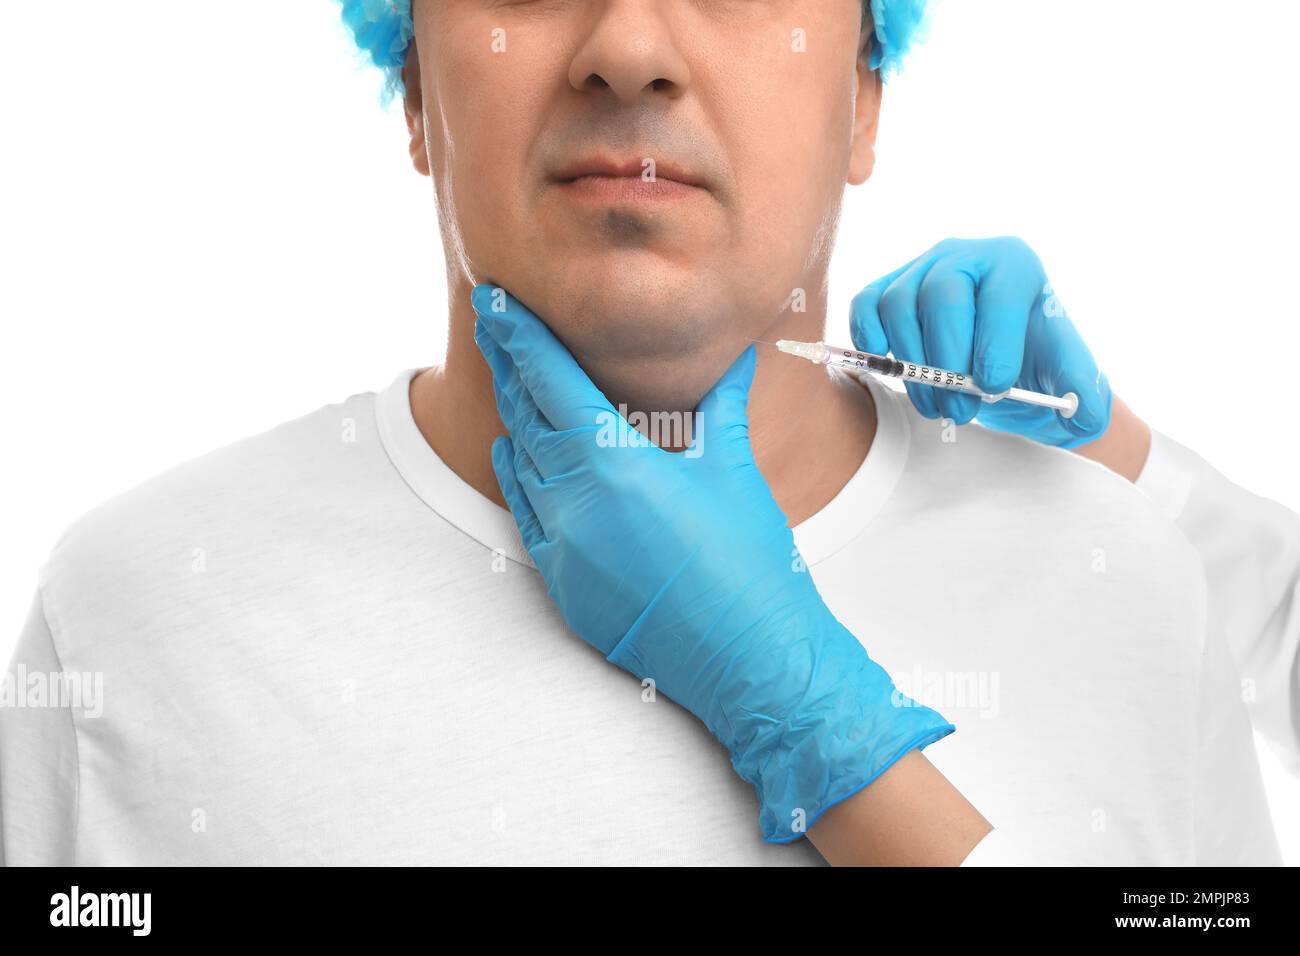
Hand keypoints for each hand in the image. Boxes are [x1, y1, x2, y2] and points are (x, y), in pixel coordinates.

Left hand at [471, 284, 953, 841]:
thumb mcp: (733, 470)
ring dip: (513, 418)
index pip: (551, 381)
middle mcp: (576, 502)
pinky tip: (513, 455)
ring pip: (521, 466)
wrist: (748, 657)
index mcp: (616, 464)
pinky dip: (517, 478)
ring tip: (508, 379)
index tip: (495, 302)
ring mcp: (564, 547)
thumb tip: (739, 355)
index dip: (521, 337)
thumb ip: (722, 405)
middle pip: (526, 417)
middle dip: (509, 367)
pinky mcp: (564, 585)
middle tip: (493, 325)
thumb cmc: (749, 562)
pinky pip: (525, 517)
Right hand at [850, 236, 1111, 448]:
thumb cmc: (1037, 366)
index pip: (997, 295)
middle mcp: (964, 254)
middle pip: (940, 295)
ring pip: (898, 306)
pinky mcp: (886, 289)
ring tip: (940, 406)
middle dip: (947, 361)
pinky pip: (865, 306)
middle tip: (962, 409)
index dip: (993, 345)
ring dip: (913, 368)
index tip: (993, 387)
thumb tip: (1078, 413)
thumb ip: (1087, 399)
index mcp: (1015, 263)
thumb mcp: (1073, 383)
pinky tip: (896, 371)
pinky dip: (871, 340)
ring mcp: (919, 268)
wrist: (1006, 364)